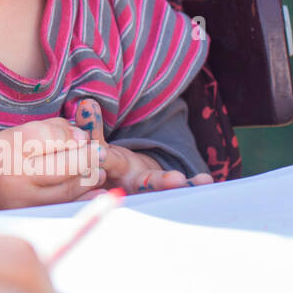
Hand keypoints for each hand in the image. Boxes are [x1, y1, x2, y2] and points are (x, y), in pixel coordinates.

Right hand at [0, 116, 103, 210]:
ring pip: (68, 189)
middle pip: (62, 166)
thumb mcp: (17, 133)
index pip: (46, 137)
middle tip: (100, 152)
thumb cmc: (2, 154)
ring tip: (99, 170)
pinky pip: (65, 206)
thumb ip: (50, 129)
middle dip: (87, 157)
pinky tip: (97, 190)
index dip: (69, 135)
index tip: (81, 136)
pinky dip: (84, 198)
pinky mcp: (31, 214)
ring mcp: (24, 199)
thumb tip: (83, 137)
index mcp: (10, 147)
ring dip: (89, 178)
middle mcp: (16, 174)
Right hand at [70, 97, 213, 195]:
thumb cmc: (103, 160)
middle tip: (162, 176)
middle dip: (150, 183)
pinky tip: (205, 180)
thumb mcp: (95, 145)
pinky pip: (179, 189)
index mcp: (101, 174)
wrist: (120, 184)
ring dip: (167, 184)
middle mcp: (122, 186)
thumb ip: (91, 126)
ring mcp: (143, 191)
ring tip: (180, 178)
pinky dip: (192, 185)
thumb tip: (86, 101)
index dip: (95, 163)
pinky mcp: (161, 190)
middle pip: (134, 186)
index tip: (98, 153)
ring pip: (156, 190)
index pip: (97, 169)